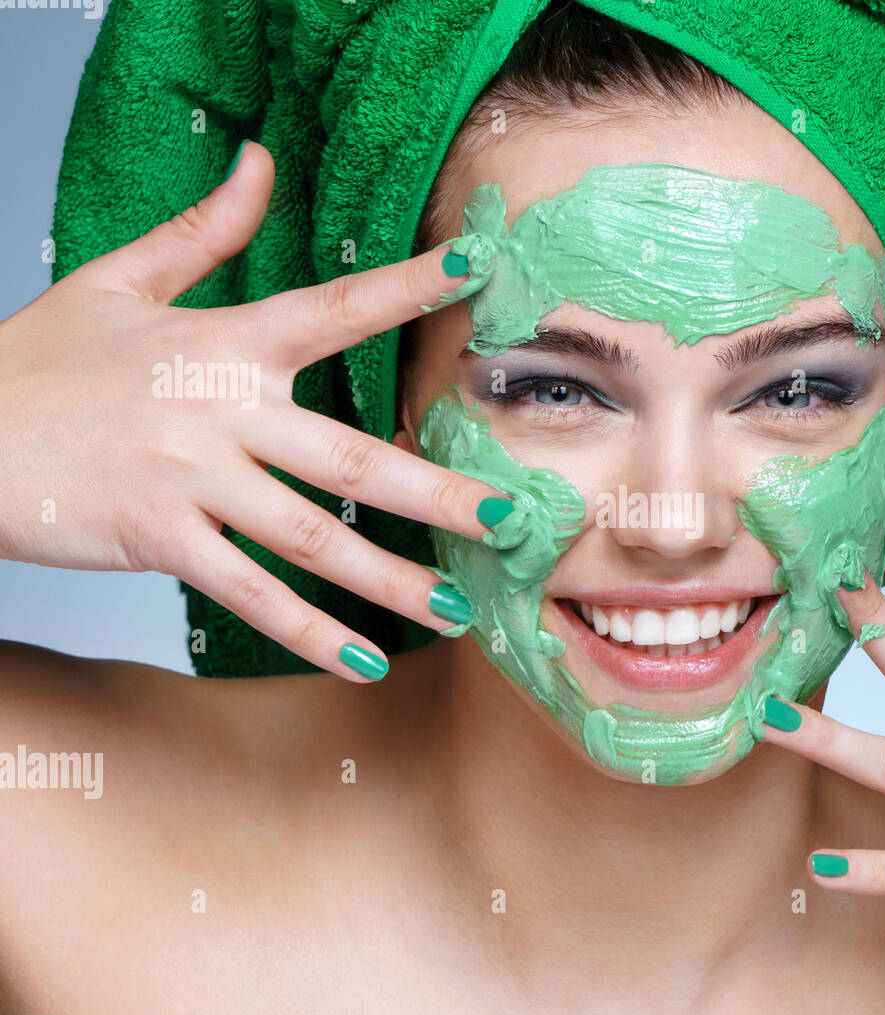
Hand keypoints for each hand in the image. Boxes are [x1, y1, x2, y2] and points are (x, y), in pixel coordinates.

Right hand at [0, 142, 504, 680]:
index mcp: (222, 342)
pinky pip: (251, 595)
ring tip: (458, 607)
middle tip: (512, 519)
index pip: (335, 307)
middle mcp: (221, 412)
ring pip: (313, 537)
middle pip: (352, 454)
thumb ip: (203, 230)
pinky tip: (366, 660)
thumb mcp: (117, 280)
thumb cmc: (39, 360)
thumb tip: (260, 159)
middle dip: (440, 491)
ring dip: (392, 576)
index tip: (479, 269)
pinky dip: (311, 632)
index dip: (408, 286)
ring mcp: (192, 482)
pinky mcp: (159, 540)